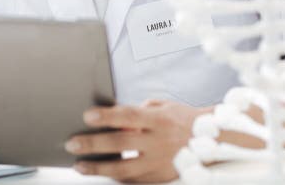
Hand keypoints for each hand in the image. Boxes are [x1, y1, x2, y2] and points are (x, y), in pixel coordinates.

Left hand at [66, 99, 207, 182]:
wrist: (212, 142)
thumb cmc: (182, 120)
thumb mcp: (163, 107)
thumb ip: (138, 111)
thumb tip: (113, 117)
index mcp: (160, 119)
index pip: (129, 115)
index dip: (108, 116)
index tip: (87, 116)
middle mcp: (159, 142)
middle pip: (121, 142)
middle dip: (93, 143)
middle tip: (73, 144)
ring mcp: (159, 162)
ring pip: (124, 168)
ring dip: (99, 167)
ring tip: (80, 165)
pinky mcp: (160, 178)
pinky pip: (133, 180)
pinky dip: (115, 176)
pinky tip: (101, 172)